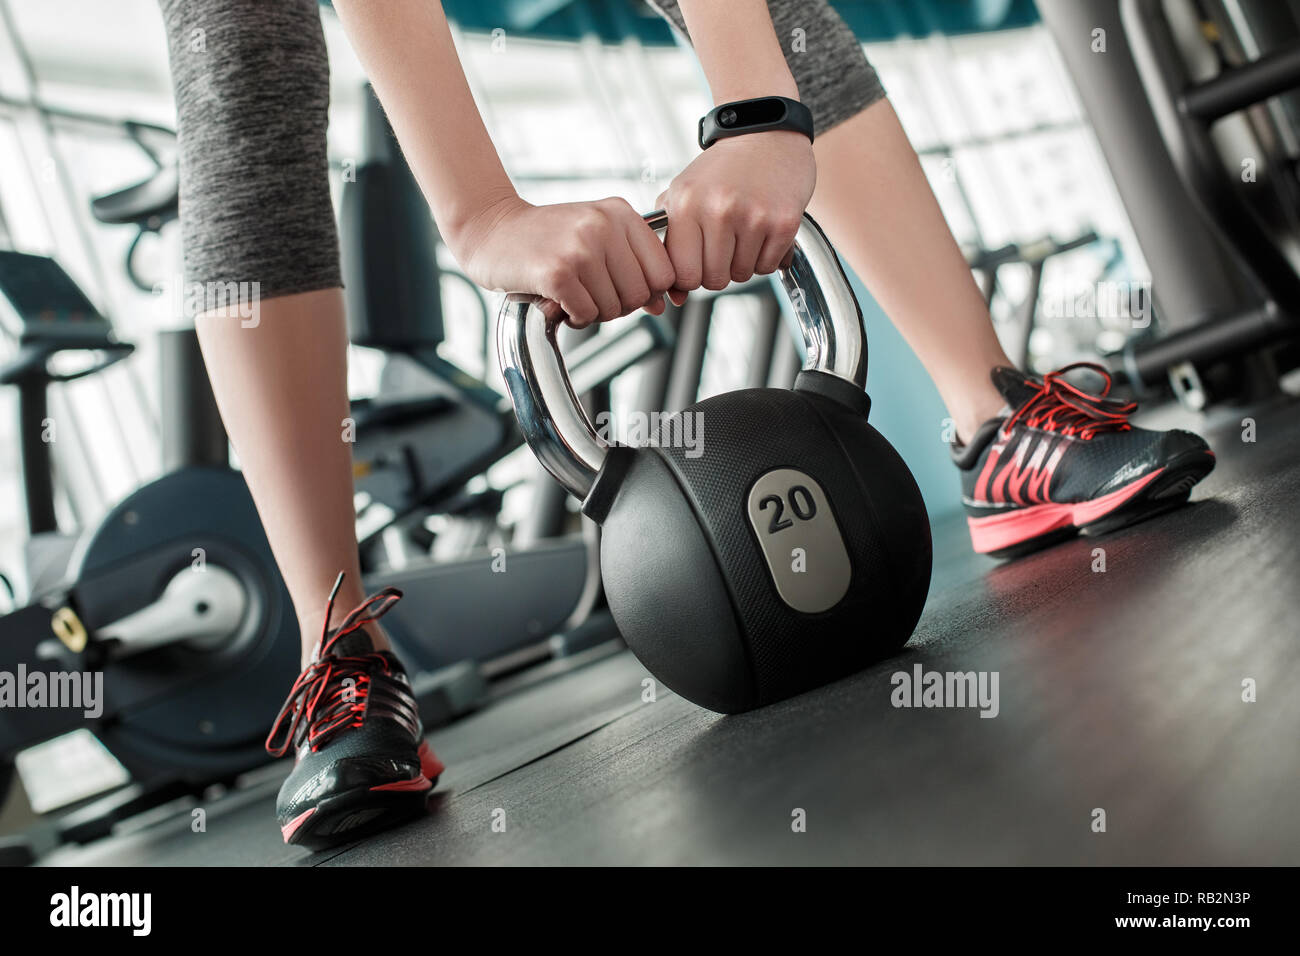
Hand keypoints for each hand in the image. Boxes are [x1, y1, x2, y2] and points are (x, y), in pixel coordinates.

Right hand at [452, 193, 675, 327]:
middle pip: (641, 294)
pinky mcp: (557, 272)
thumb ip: (633, 265)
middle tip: (590, 294)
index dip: (646, 291)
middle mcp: (604, 225)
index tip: (621, 289)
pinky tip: (559, 301)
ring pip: (615, 307)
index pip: (664, 272)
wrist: (489, 229)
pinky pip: (587, 315)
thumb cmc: (545, 238)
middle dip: (618, 305)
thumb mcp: (596, 237)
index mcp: (621, 212)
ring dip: (594, 312)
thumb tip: (661, 305)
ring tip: (572, 294)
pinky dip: (574, 317)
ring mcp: (580, 248)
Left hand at [656, 129, 814, 303]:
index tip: (698, 262)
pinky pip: (769, 266)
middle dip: (718, 270)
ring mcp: (754, 216)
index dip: (691, 275)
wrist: (764, 134)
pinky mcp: (784, 222)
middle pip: (714, 280)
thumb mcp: (682, 192)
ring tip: (744, 232)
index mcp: (686, 204)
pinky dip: (767, 256)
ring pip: (743, 275)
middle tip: (724, 246)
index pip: (683, 274)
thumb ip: (669, 241)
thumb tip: (671, 296)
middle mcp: (718, 209)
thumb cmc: (720, 170)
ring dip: (744, 262)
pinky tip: (763, 231)